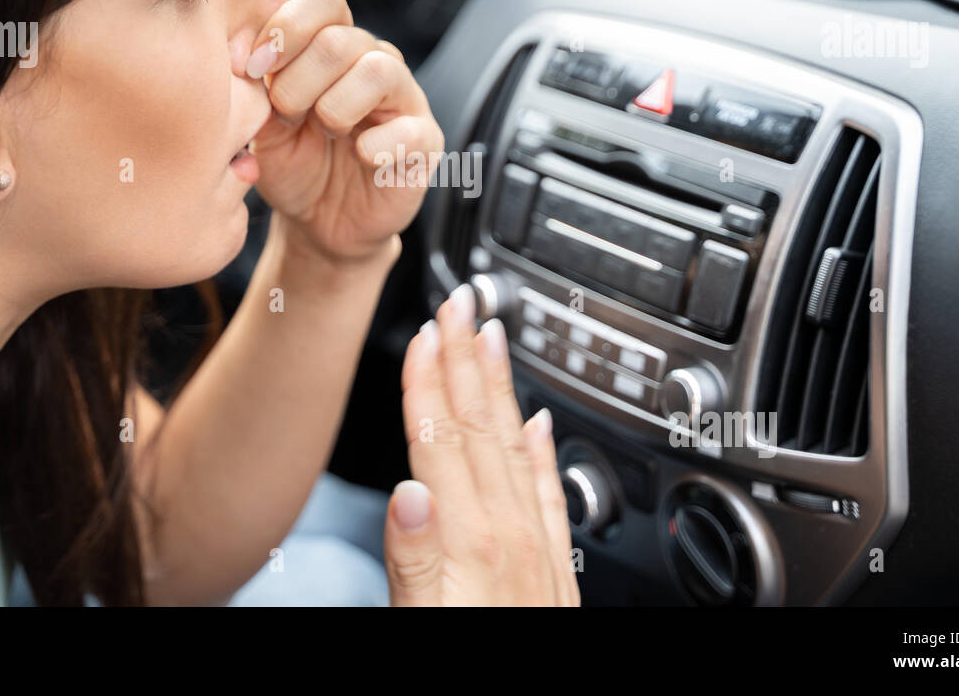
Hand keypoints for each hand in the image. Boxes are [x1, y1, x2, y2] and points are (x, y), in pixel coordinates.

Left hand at [242, 0, 442, 263]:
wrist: (320, 223)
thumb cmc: (294, 164)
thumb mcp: (264, 124)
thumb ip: (259, 89)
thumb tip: (248, 59)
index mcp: (336, 47)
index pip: (325, 3)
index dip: (288, 28)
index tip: (256, 68)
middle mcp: (375, 62)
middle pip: (341, 39)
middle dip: (298, 81)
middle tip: (285, 115)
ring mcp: (405, 100)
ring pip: (378, 70)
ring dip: (336, 106)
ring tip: (325, 132)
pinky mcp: (425, 142)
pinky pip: (409, 129)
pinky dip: (375, 145)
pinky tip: (359, 157)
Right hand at [383, 283, 580, 605]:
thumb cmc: (473, 654)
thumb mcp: (427, 623)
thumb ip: (417, 558)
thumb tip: (408, 490)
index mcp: (471, 541)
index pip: (443, 440)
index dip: (430, 381)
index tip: (425, 332)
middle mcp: (509, 533)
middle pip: (480, 429)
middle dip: (466, 362)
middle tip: (462, 305)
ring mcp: (534, 546)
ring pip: (514, 447)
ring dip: (500, 388)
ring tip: (493, 339)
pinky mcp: (550, 566)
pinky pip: (548, 491)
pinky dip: (539, 450)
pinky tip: (537, 422)